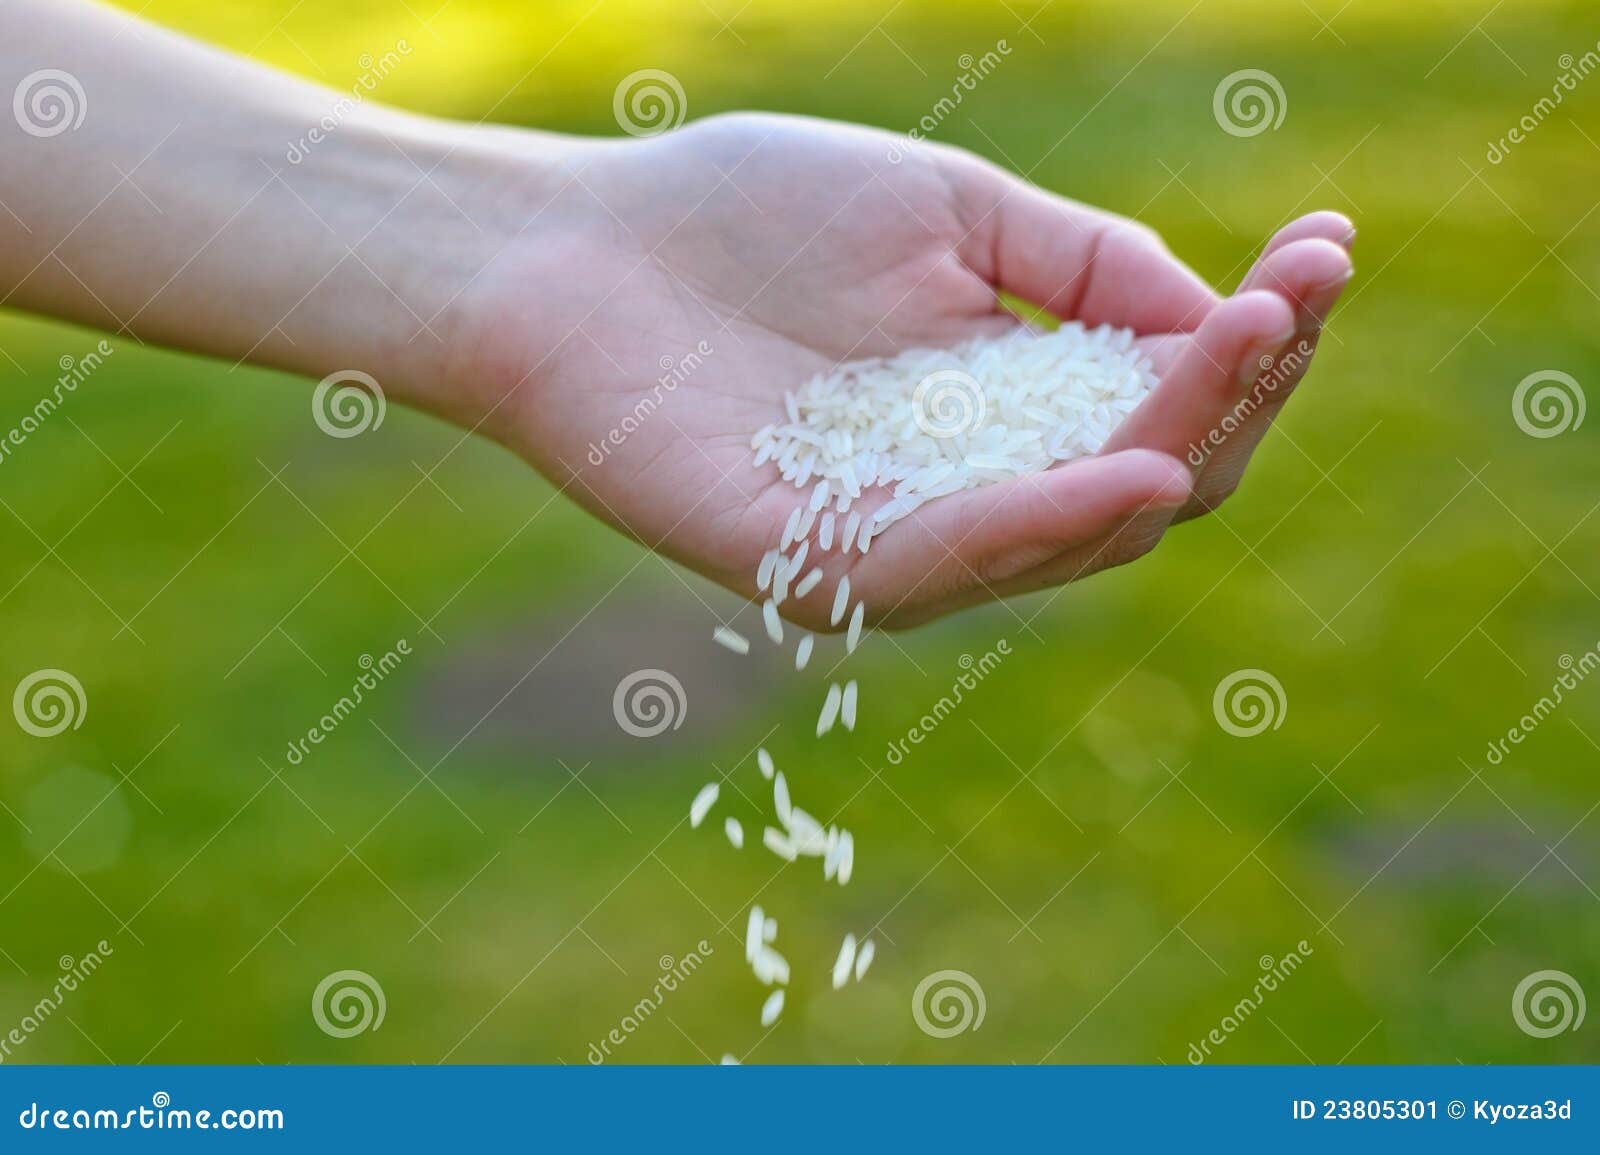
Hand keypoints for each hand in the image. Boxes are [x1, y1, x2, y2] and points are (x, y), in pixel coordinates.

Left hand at [448, 113, 1353, 628]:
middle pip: (1140, 479)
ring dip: (1171, 451)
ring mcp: (892, 538)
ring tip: (1247, 360)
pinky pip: (949, 567)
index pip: (1159, 404)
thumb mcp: (950, 212)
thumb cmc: (746, 214)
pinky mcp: (811, 568)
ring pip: (1068, 536)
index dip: (1253, 342)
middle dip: (1234, 394)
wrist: (573, 245)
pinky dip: (1047, 525)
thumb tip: (1220, 308)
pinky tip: (1134, 471)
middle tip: (1295, 300)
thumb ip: (1079, 265)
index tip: (1328, 251)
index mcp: (1004, 407)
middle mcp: (964, 488)